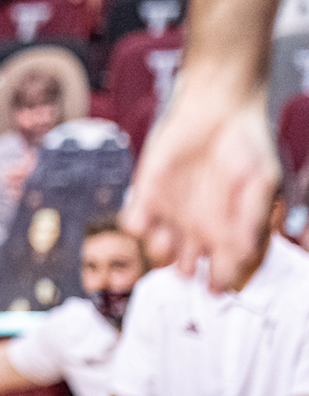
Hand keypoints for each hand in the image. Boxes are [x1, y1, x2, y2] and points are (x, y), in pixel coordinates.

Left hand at [121, 70, 277, 291]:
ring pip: (157, 249)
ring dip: (159, 250)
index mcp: (229, 231)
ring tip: (167, 237)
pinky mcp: (147, 193)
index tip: (216, 285)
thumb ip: (253, 217)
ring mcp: (171, 212)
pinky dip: (136, 225)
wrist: (217, 110)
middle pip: (184, 267)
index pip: (222, 270)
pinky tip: (144, 215)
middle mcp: (199, 227)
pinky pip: (134, 221)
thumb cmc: (246, 146)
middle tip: (189, 259)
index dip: (218, 282)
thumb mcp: (261, 182)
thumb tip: (245, 253)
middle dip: (184, 270)